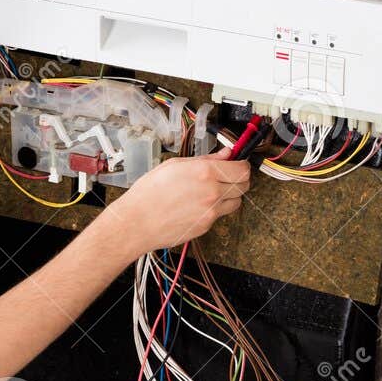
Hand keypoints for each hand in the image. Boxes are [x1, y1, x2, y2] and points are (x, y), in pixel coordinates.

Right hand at [100, 152, 250, 255]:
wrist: (137, 222)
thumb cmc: (150, 192)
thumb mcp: (175, 165)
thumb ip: (206, 159)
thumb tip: (226, 154)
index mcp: (205, 172)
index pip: (242, 169)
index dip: (242, 165)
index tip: (237, 164)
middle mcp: (212, 192)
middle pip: (244, 186)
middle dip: (239, 180)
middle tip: (228, 177)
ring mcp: (211, 211)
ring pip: (236, 202)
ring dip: (230, 196)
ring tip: (212, 192)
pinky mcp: (207, 226)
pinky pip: (220, 215)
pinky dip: (214, 209)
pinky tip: (197, 205)